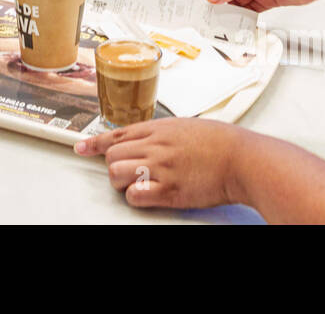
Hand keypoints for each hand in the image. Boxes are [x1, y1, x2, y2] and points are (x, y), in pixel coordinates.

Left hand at [74, 118, 244, 208]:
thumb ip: (163, 133)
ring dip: (122, 183)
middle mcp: (155, 146)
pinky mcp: (169, 190)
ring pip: (116, 174)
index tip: (81, 148)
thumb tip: (149, 139)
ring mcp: (160, 167)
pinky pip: (135, 195)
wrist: (242, 158)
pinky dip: (136, 197)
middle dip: (114, 166)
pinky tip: (148, 194)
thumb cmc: (221, 142)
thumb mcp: (186, 126)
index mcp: (158, 128)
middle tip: (128, 174)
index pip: (116, 133)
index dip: (95, 142)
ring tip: (139, 184)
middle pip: (111, 155)